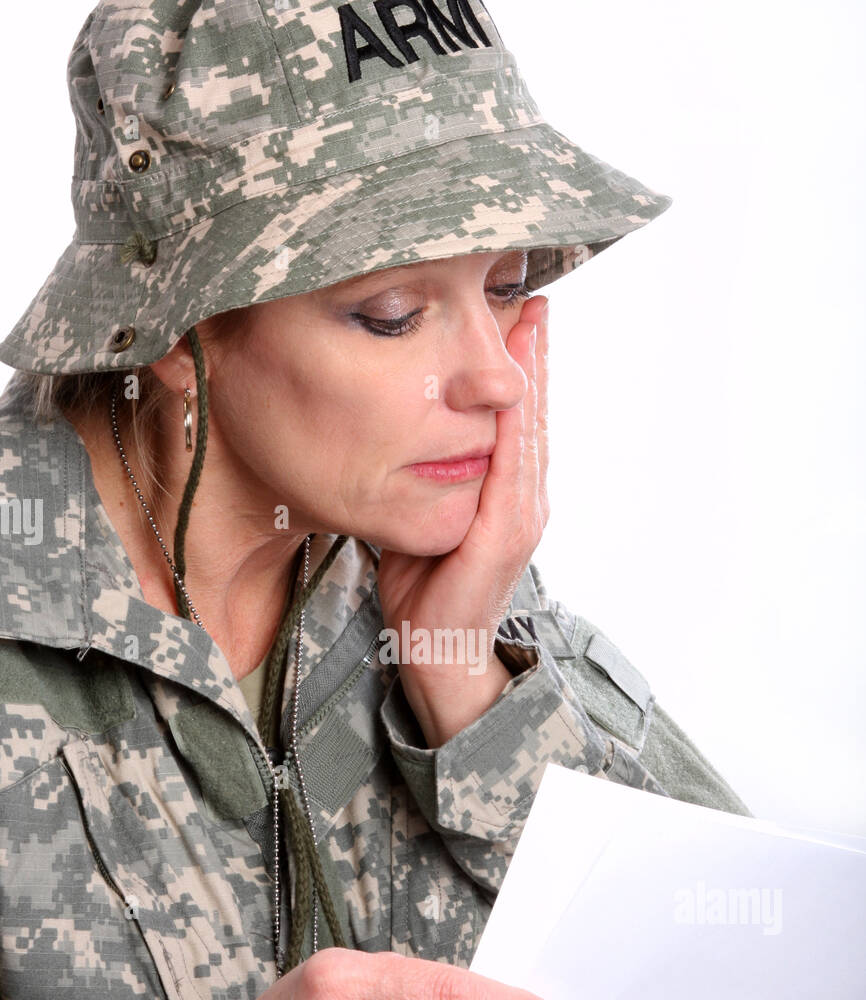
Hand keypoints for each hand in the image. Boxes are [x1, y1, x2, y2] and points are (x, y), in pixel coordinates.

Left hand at [376, 295, 550, 746]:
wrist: (437, 650)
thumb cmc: (425, 590)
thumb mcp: (424, 521)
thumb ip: (425, 482)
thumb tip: (399, 439)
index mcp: (507, 495)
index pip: (518, 419)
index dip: (520, 368)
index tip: (515, 315)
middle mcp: (525, 499)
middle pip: (532, 413)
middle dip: (533, 355)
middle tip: (532, 295)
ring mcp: (520, 515)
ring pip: (528, 430)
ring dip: (530, 375)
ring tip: (529, 321)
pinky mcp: (505, 533)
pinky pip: (510, 466)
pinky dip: (512, 424)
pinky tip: (508, 387)